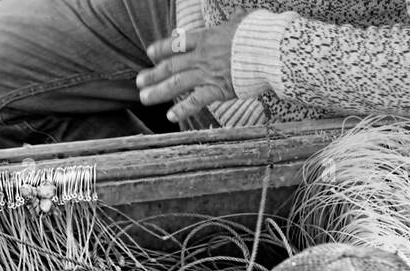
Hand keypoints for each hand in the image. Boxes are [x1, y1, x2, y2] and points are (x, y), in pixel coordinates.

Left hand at [136, 14, 264, 123]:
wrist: (270, 50)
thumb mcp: (244, 22)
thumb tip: (237, 15)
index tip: (150, 52)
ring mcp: (208, 73)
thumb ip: (235, 21)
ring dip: (158, 91)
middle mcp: (203, 56)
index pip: (179, 43)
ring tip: (144, 97)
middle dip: (153, 74)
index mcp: (208, 38)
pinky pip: (195, 101)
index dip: (163, 47)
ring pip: (176, 83)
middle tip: (139, 81)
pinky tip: (170, 116)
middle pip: (171, 65)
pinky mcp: (218, 89)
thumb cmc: (260, 35)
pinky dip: (182, 109)